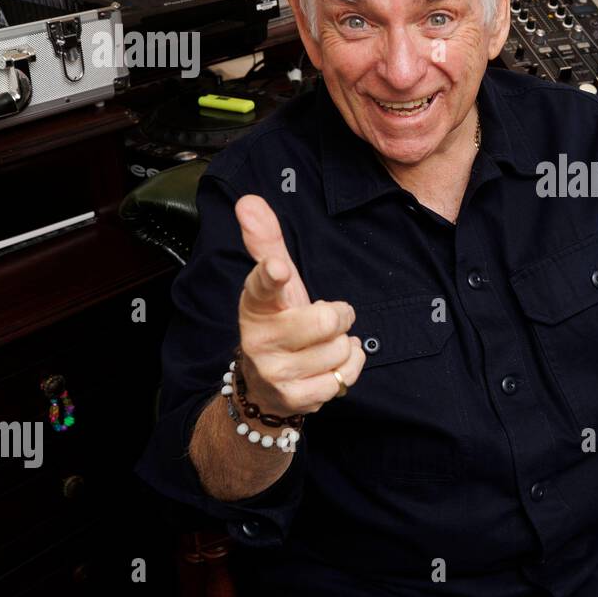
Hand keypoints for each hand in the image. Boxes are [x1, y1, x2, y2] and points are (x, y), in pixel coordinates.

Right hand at [235, 195, 364, 416]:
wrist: (266, 388)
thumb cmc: (279, 323)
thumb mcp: (276, 286)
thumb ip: (267, 243)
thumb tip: (248, 199)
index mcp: (255, 304)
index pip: (262, 285)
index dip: (272, 275)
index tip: (279, 268)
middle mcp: (258, 338)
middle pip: (325, 320)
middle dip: (339, 316)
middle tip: (326, 320)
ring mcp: (274, 370)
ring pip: (339, 348)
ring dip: (344, 345)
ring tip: (323, 347)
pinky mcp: (294, 398)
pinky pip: (344, 376)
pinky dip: (349, 368)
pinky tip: (328, 367)